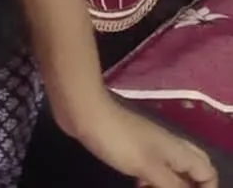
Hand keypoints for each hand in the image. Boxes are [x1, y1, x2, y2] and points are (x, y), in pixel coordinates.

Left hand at [78, 95, 216, 187]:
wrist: (84, 111)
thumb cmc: (118, 139)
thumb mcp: (149, 167)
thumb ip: (173, 185)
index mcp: (178, 150)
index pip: (207, 172)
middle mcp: (168, 145)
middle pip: (192, 170)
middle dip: (188, 187)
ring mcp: (149, 143)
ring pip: (171, 169)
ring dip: (168, 185)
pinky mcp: (132, 143)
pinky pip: (152, 165)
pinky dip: (152, 178)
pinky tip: (139, 184)